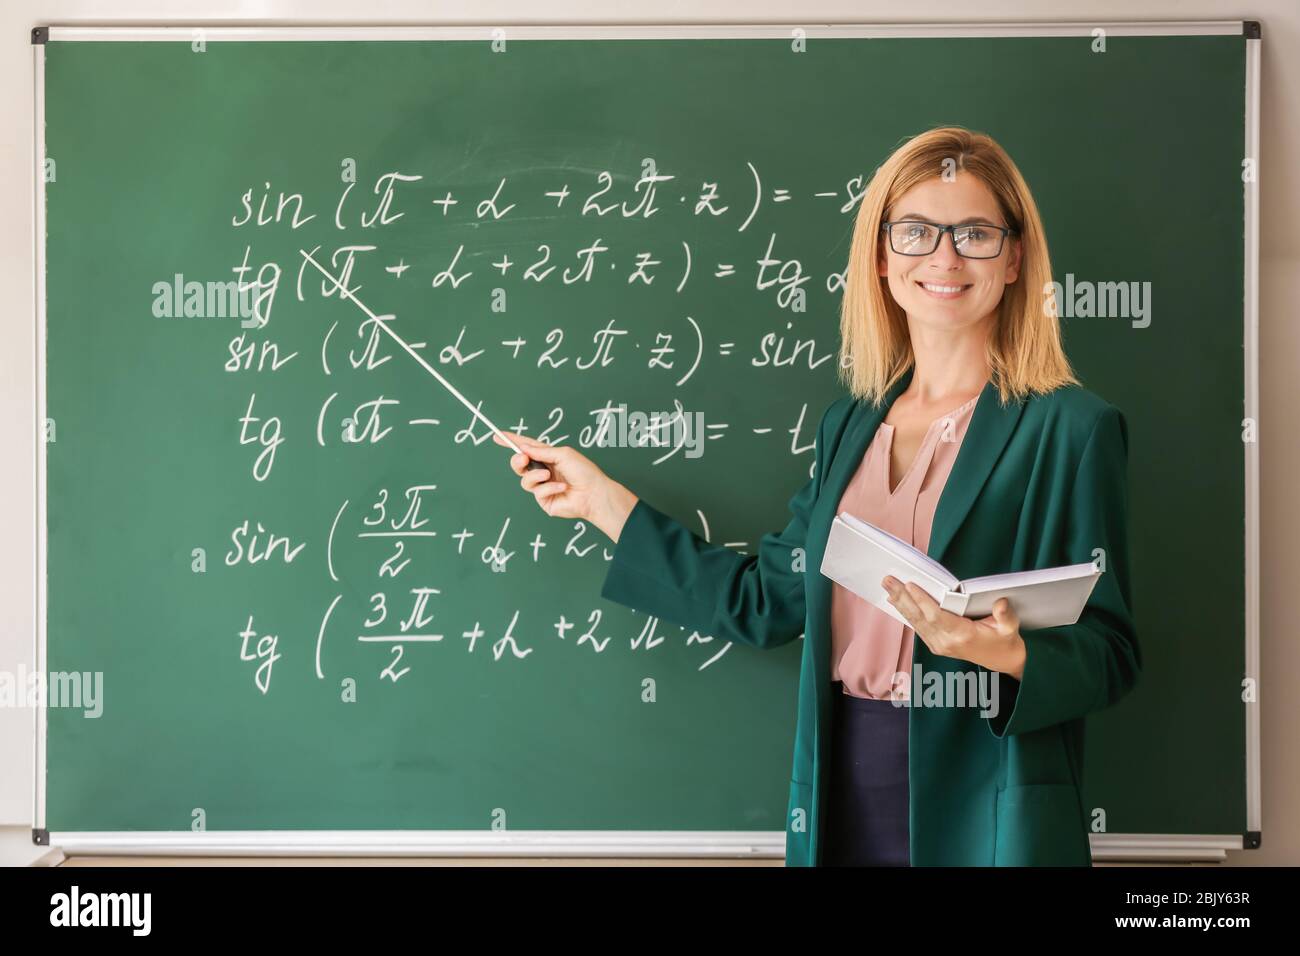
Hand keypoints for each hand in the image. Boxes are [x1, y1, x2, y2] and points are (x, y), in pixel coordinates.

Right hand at [493, 430, 638, 542]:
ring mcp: (543, 486)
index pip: (527, 447)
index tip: (498, 435)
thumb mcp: (562, 454)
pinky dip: (549, 487)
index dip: (512, 441)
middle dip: (517, 461)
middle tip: (522, 458)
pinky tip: (561, 487)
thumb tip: (524, 448)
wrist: (594, 493)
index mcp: (548, 457)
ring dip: (535, 476)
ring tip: (548, 475)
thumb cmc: (584, 471)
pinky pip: (537, 492)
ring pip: (525, 480)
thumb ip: (541, 451)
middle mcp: (543, 471)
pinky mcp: (544, 501)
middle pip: (519, 465)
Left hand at [881, 576, 1025, 679]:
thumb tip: (1001, 602)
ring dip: (900, 603)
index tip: (910, 585)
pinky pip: (917, 627)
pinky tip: (895, 601)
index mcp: (962, 635)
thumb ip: (1005, 615)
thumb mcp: (1010, 628)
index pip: (936, 616)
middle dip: (902, 597)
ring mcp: (939, 645)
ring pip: (915, 622)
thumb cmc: (1004, 641)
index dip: (922, 600)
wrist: (1003, 660)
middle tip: (888, 581)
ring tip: (887, 586)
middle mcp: (946, 642)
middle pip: (919, 617)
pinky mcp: (936, 645)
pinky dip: (906, 612)